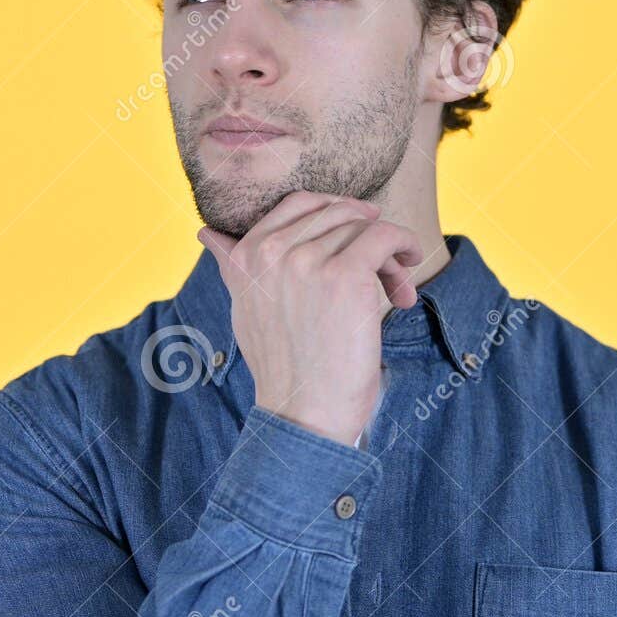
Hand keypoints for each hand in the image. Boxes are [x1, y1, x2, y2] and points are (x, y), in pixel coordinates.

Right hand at [196, 191, 423, 445]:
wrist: (304, 413)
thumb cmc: (284, 368)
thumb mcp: (247, 310)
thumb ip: (234, 267)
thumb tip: (207, 234)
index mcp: (247, 256)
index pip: (299, 203)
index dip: (336, 213)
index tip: (359, 234)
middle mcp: (272, 252)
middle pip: (337, 213)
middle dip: (364, 235)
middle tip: (382, 268)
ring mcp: (307, 261)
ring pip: (364, 228)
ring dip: (389, 254)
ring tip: (395, 290)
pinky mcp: (345, 275)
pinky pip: (385, 236)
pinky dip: (404, 246)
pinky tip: (409, 271)